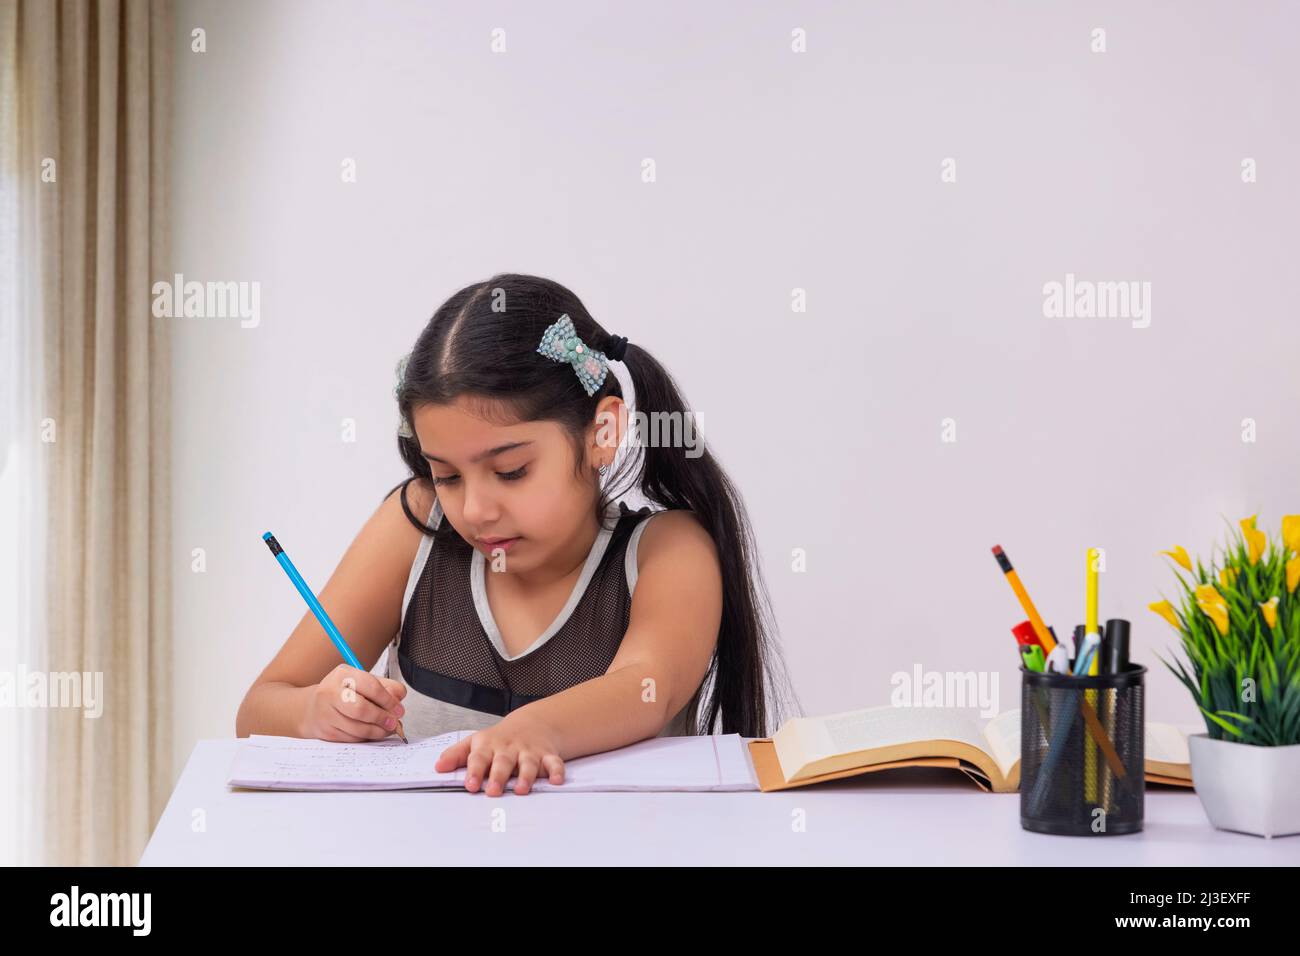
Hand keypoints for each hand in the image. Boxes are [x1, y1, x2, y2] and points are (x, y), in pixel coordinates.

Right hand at [301, 664, 406, 741]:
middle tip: (394, 722)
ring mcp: (325, 714)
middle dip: (382, 718)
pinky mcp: (325, 732)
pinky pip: (351, 739)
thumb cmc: (344, 694)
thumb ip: (386, 687)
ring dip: (377, 732)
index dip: (388, 700)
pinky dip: (366, 738)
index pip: (370, 686)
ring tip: (386, 729)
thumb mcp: (364, 682)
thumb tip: (399, 697)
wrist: (313, 708)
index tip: (399, 709)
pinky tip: (372, 733)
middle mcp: (330, 692)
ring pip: (357, 728)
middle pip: (361, 709)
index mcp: (343, 675)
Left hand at [435, 710, 564, 795]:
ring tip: (521, 790)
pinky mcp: (547, 755)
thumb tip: (438, 768)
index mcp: (488, 746)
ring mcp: (529, 751)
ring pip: (528, 763)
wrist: (531, 724)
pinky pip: (554, 762)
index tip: (469, 785)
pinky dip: (557, 770)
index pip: (479, 758)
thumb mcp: (475, 743)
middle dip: (498, 776)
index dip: (474, 771)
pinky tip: (556, 780)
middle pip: (503, 762)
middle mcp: (509, 748)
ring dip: (526, 776)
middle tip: (492, 791)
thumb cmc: (499, 740)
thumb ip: (457, 755)